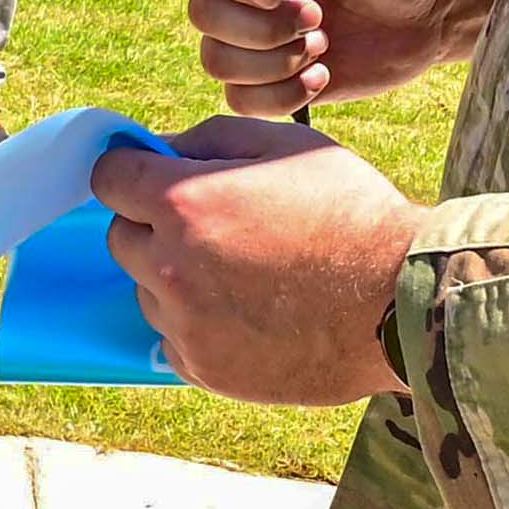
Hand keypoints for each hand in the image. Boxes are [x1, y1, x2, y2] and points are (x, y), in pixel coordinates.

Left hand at [92, 118, 423, 403]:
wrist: (400, 301)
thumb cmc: (350, 211)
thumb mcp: (284, 145)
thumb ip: (209, 139)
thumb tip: (160, 148)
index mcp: (185, 202)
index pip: (108, 177)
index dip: (131, 170)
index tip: (152, 176)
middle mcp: (171, 266)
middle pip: (122, 237)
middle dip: (154, 225)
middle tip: (215, 225)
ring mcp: (186, 324)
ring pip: (148, 290)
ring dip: (176, 277)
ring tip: (245, 273)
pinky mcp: (205, 369)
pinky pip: (174, 338)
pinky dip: (198, 324)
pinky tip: (250, 312)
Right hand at [181, 0, 499, 116]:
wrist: (433, 8)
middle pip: (202, 12)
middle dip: (260, 27)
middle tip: (318, 18)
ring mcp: (255, 36)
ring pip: (216, 60)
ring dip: (271, 62)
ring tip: (323, 46)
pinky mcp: (273, 79)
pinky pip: (241, 101)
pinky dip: (279, 96)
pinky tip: (323, 76)